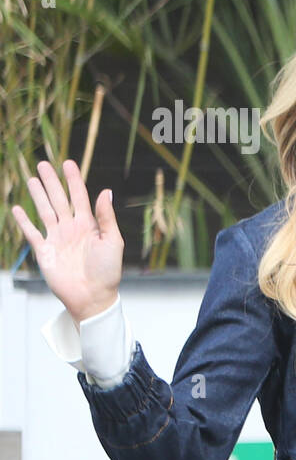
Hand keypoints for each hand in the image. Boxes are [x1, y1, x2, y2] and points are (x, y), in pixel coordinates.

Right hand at [10, 159, 123, 323]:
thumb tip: (105, 191)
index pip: (80, 197)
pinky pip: (31, 232)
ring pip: (45, 211)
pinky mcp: (44, 252)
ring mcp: (57, 239)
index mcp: (89, 225)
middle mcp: (71, 229)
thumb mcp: (113, 241)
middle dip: (51, 182)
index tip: (68, 163)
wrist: (92, 296)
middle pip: (59, 200)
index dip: (74, 180)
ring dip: (38, 195)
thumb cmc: (107, 271)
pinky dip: (24, 221)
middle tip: (43, 164)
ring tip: (32, 178)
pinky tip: (18, 208)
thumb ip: (106, 218)